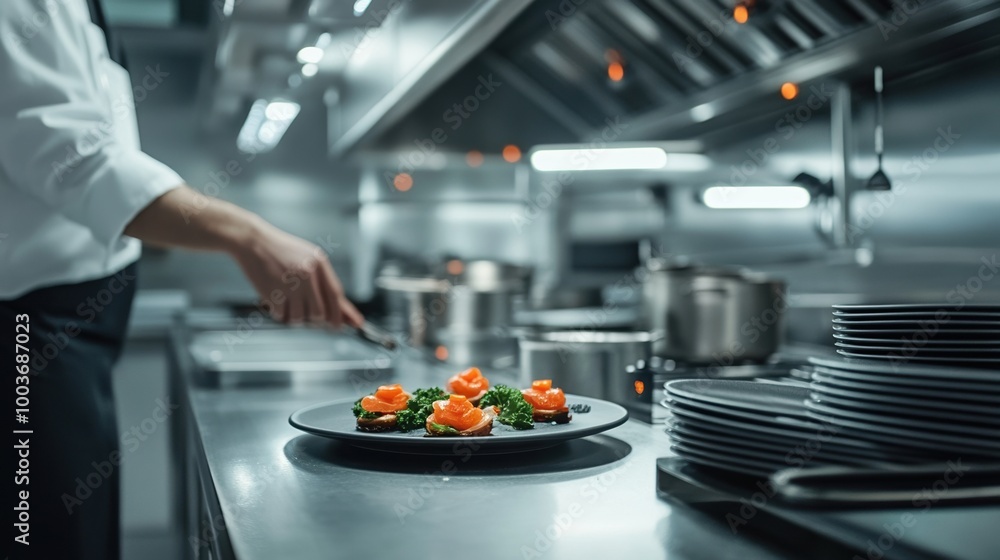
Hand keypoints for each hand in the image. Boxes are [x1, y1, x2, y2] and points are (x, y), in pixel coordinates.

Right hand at [229, 221, 362, 327]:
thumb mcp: (308, 260)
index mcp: (318, 263)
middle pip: (319, 312)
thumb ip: (324, 283)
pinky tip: (276, 299)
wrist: (253, 242)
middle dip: (314, 319)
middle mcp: (306, 274)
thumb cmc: (281, 251)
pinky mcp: (273, 292)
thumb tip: (341, 308)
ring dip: (294, 316)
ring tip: (287, 301)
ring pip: (299, 317)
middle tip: (306, 313)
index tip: (340, 326)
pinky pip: (281, 316)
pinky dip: (279, 313)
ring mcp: (289, 284)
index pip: (335, 295)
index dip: (339, 314)